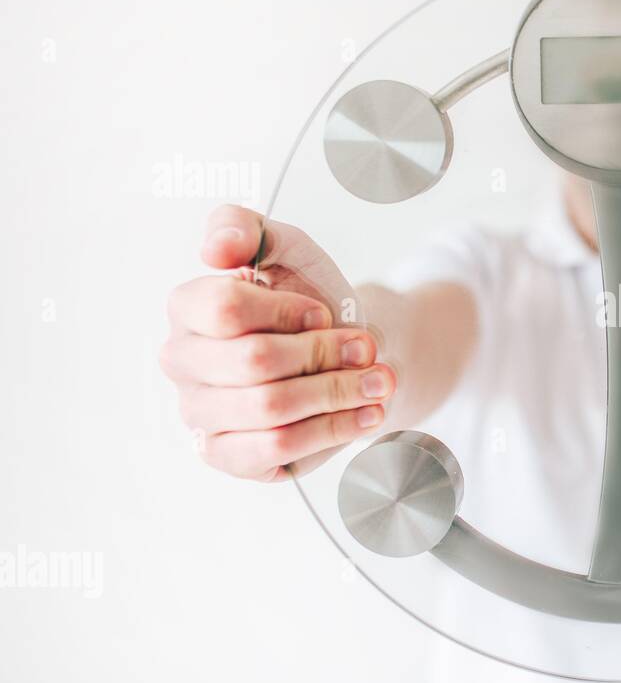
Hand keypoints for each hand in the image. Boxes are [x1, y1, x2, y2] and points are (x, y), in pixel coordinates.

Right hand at [159, 205, 393, 480]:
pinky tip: (364, 413)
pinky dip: (331, 430)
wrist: (349, 352)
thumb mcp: (290, 249)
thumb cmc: (312, 302)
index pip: (227, 308)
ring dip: (337, 393)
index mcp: (186, 308)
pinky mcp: (229, 454)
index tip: (322, 314)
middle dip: (325, 353)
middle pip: (254, 362)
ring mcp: (201, 413)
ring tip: (376, 382)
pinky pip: (276, 449)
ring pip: (270, 409)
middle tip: (365, 349)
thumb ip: (247, 228)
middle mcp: (182, 363)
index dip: (289, 312)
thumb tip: (214, 247)